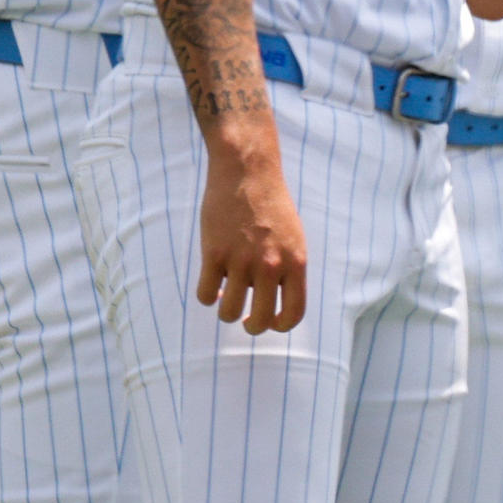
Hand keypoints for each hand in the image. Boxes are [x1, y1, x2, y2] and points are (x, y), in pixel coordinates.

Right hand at [193, 144, 308, 334]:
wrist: (247, 174)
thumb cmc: (272, 207)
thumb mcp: (294, 239)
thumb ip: (289, 269)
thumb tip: (277, 301)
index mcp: (295, 263)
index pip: (294, 313)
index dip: (280, 326)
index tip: (270, 322)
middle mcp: (270, 266)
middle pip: (260, 320)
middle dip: (251, 327)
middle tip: (245, 318)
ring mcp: (241, 261)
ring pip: (228, 313)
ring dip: (226, 313)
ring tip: (227, 300)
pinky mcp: (213, 254)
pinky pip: (206, 294)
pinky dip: (208, 297)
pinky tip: (212, 287)